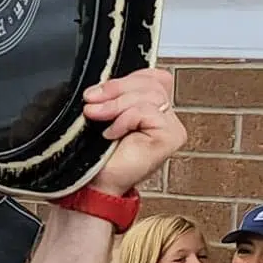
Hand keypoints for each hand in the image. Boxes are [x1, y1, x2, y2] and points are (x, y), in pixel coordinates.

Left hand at [83, 68, 185, 196]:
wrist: (96, 185)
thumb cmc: (98, 156)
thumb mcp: (104, 115)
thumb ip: (114, 95)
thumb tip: (102, 83)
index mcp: (153, 108)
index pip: (151, 77)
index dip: (125, 79)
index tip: (96, 92)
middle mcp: (166, 116)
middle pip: (150, 83)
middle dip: (116, 88)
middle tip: (91, 99)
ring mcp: (172, 126)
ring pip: (149, 94)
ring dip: (115, 104)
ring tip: (95, 115)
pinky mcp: (172, 136)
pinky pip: (148, 111)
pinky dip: (124, 119)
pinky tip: (111, 133)